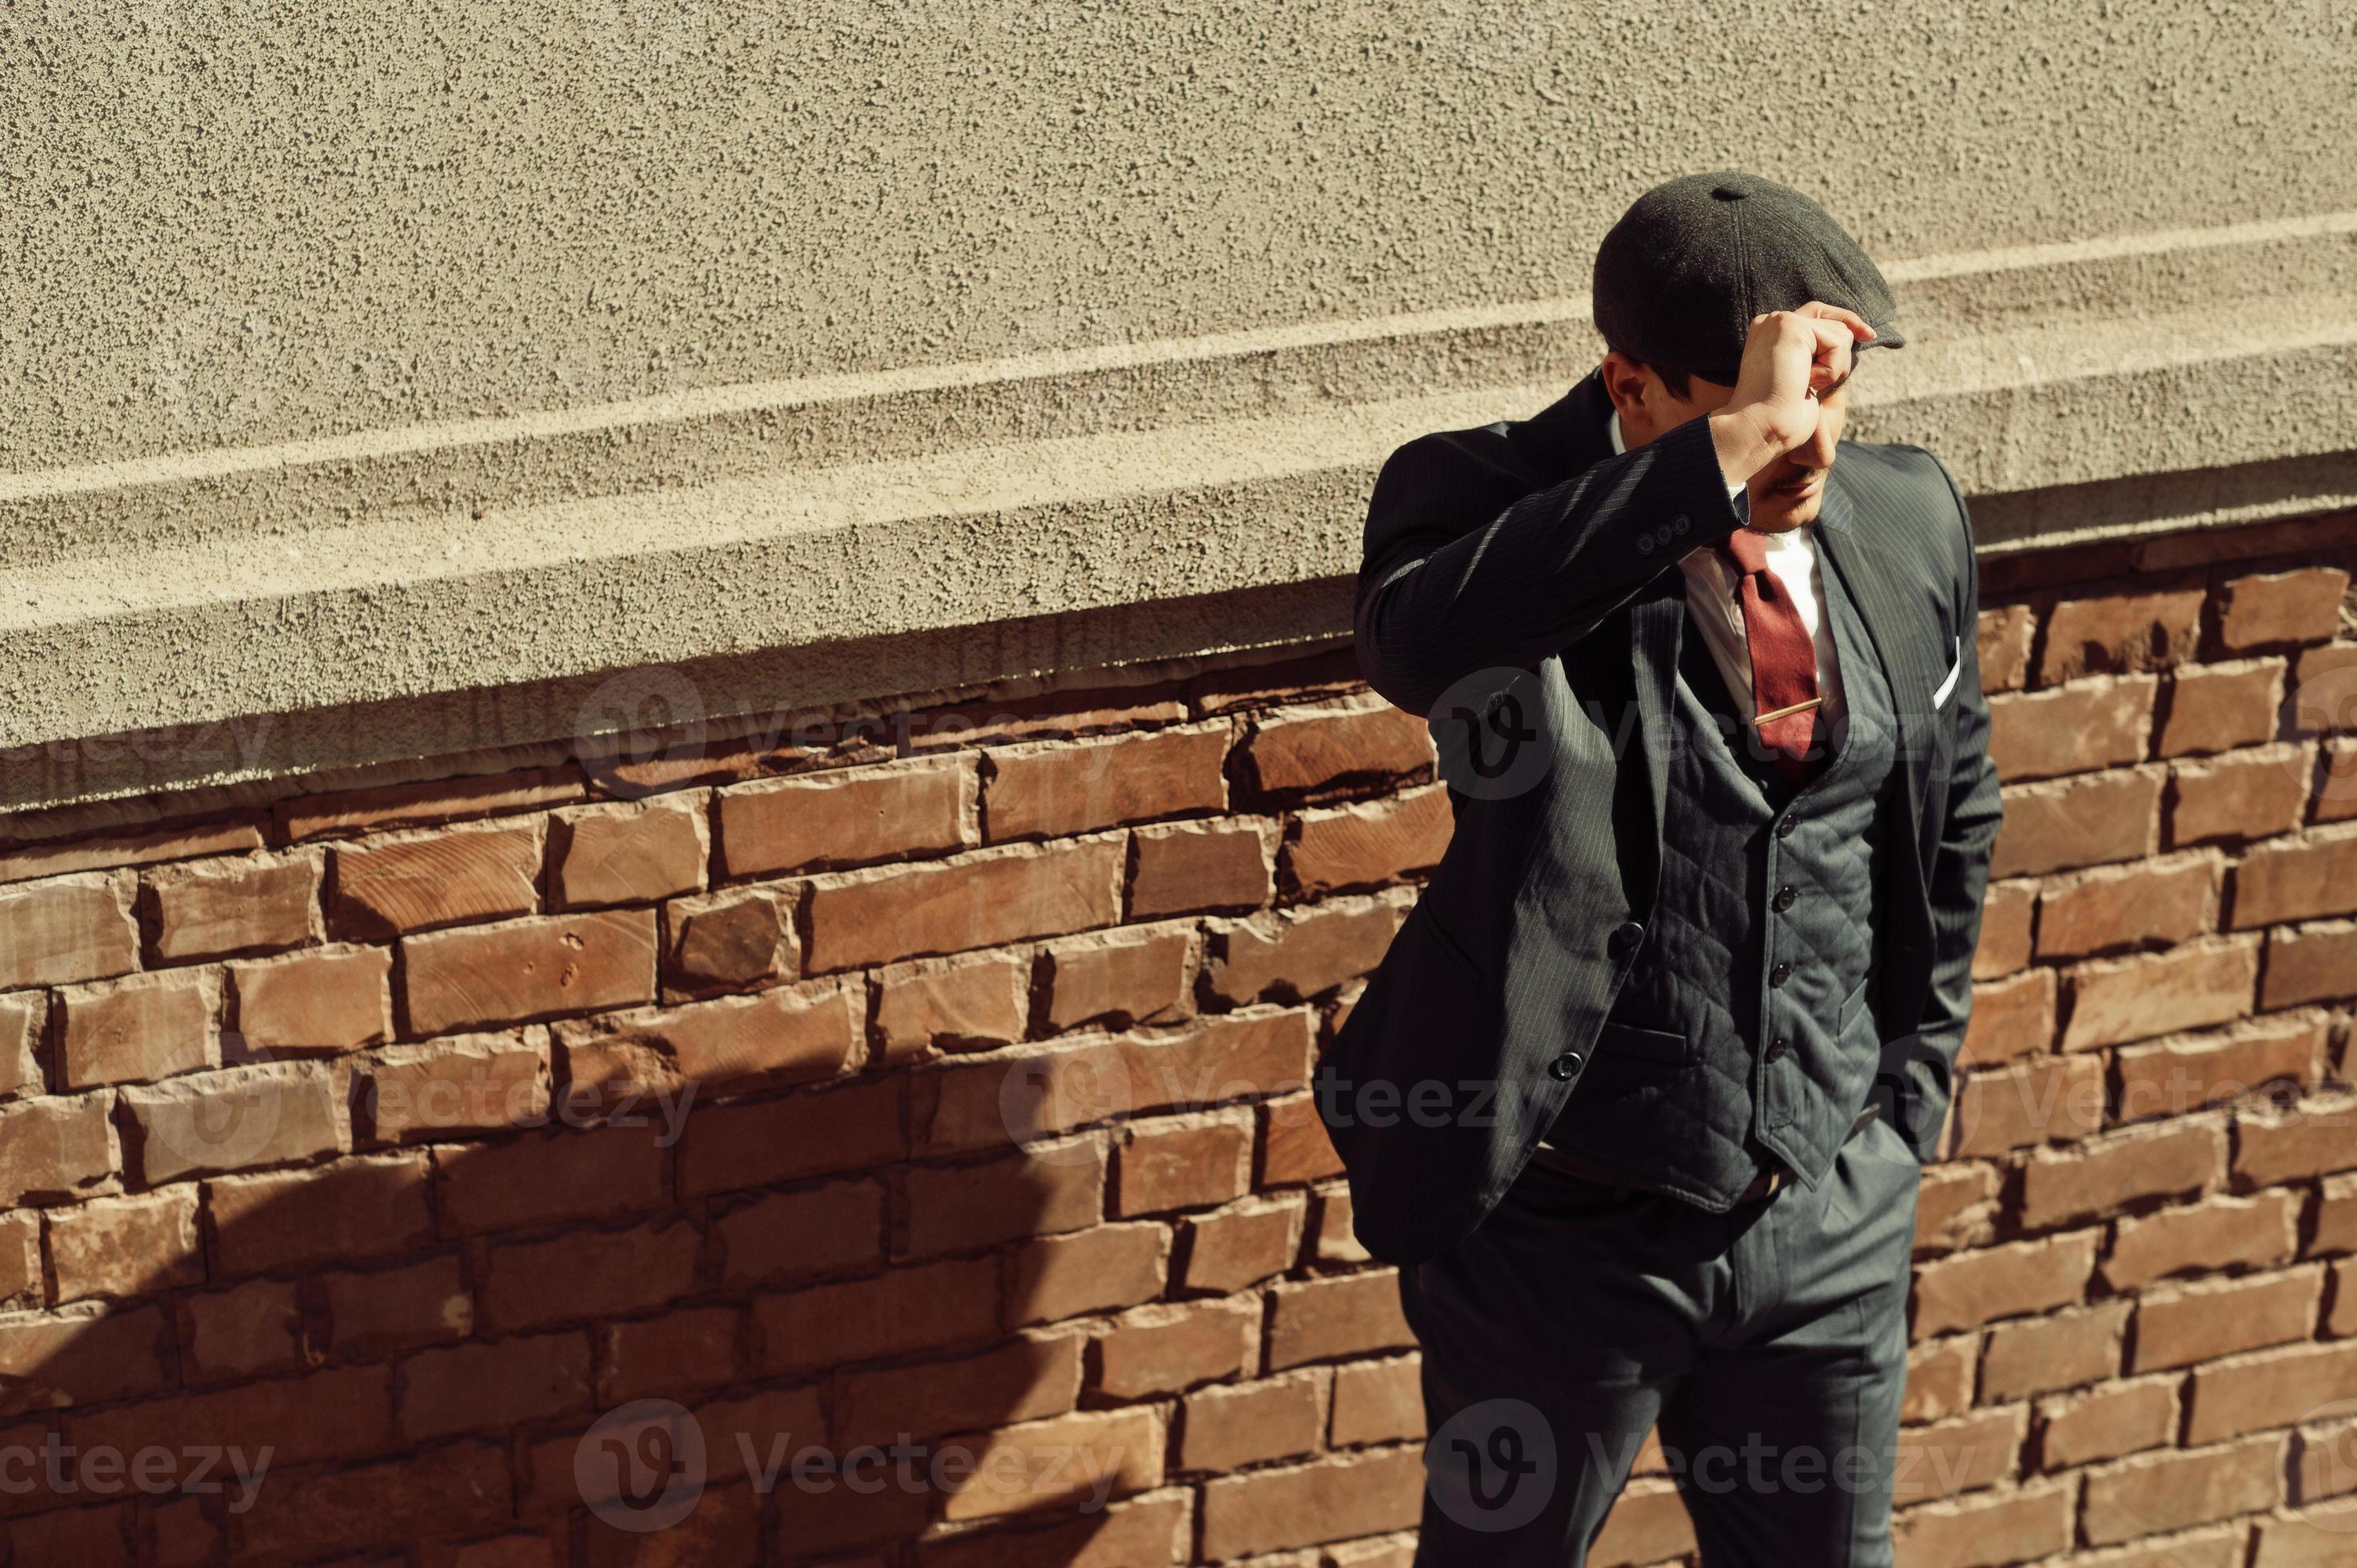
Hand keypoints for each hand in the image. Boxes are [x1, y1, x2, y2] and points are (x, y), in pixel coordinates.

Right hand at [1708, 303, 1874, 483]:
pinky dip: (1831, 370)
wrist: (1760, 428)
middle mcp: (1771, 322)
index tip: (1868, 335)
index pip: (1817, 314)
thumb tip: (1853, 334)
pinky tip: (1806, 382)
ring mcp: (1779, 321)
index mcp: (1770, 335)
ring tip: (1803, 385)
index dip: (1845, 320)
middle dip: (1840, 355)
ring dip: (1833, 369)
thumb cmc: (1781, 417)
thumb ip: (1819, 353)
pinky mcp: (1790, 326)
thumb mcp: (1805, 379)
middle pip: (1834, 322)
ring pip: (1840, 333)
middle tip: (1815, 384)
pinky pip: (1837, 342)